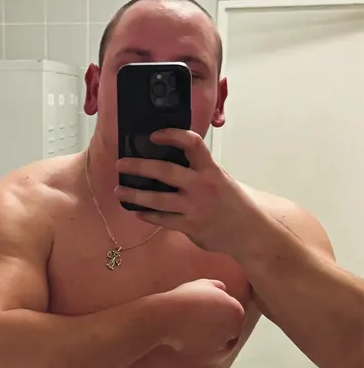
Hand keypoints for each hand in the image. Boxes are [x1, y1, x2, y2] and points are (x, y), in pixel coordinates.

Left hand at [115, 129, 263, 257]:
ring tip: (119, 191)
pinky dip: (147, 215)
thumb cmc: (234, 204)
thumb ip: (199, 170)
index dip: (171, 135)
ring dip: (135, 194)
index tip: (154, 135)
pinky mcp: (190, 226)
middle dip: (139, 166)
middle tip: (121, 164)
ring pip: (157, 199)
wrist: (249, 232)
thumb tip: (171, 160)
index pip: (192, 143)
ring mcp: (195, 207)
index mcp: (211, 170)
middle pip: (165, 171)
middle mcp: (201, 186)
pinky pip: (162, 220)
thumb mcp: (221, 179)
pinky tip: (137, 211)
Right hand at [159, 279, 244, 365]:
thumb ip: (218, 287)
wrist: (169, 316)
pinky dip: (205, 349)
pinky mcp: (210, 357)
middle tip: (204, 321)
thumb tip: (222, 290)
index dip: (224, 313)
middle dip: (222, 327)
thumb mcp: (205, 283)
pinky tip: (194, 340)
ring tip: (197, 330)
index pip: (236, 315)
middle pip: (232, 330)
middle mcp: (234, 329)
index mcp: (237, 310)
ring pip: (222, 344)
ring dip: (213, 339)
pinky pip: (211, 354)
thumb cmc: (186, 298)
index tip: (213, 311)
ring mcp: (222, 344)